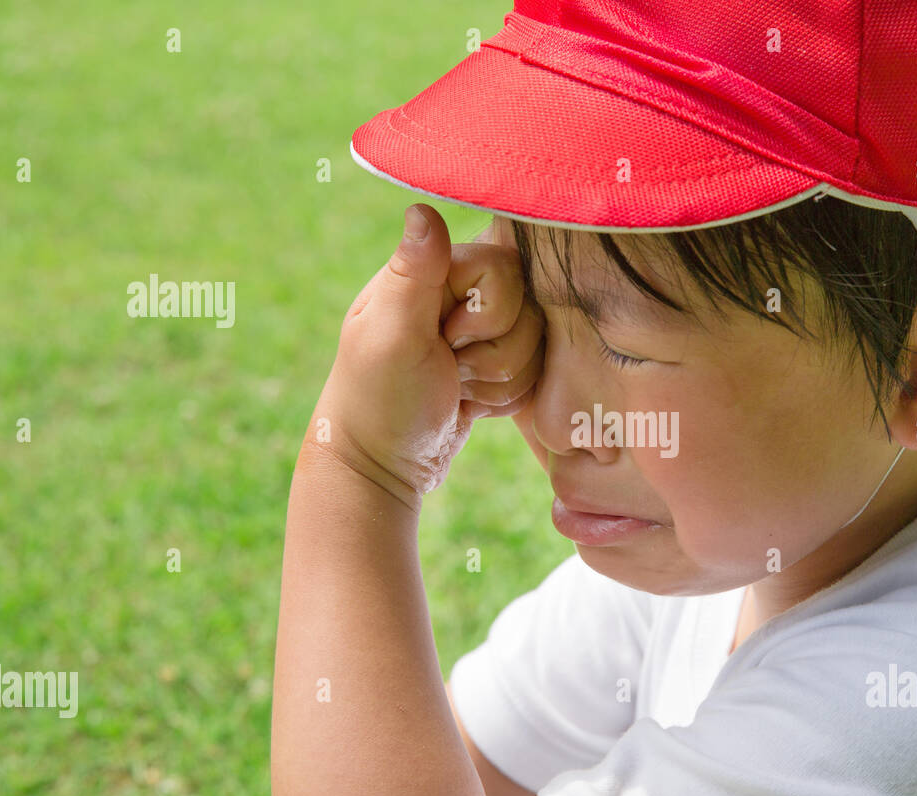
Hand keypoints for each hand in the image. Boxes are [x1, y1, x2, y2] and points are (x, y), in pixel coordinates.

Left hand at [308, 204, 544, 504]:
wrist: (382, 466)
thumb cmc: (379, 400)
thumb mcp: (392, 337)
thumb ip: (414, 273)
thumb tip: (423, 208)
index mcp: (434, 271)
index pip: (504, 269)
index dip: (485, 313)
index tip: (443, 337)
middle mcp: (463, 291)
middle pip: (530, 309)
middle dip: (494, 353)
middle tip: (446, 366)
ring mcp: (484, 330)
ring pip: (537, 346)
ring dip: (496, 382)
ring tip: (453, 387)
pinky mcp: (498, 364)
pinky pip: (535, 375)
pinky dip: (503, 399)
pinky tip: (466, 402)